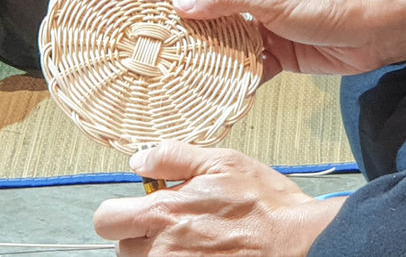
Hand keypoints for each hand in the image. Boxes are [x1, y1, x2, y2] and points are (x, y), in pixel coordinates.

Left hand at [93, 141, 344, 256]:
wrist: (298, 243)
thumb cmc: (266, 206)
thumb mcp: (223, 163)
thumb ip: (174, 158)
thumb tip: (140, 159)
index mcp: (163, 214)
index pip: (107, 219)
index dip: (121, 212)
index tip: (139, 210)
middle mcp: (162, 250)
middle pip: (124, 249)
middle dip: (143, 237)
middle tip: (175, 229)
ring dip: (159, 255)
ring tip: (193, 245)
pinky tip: (203, 255)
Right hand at [175, 0, 393, 77]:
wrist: (373, 31)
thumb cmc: (327, 0)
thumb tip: (182, 1)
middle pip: (210, 1)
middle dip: (187, 18)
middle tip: (155, 37)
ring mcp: (265, 22)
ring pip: (226, 35)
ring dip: (208, 49)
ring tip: (175, 65)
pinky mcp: (278, 51)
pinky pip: (248, 62)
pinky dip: (234, 72)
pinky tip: (212, 85)